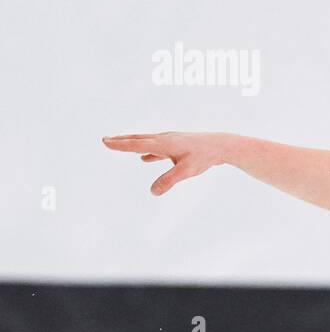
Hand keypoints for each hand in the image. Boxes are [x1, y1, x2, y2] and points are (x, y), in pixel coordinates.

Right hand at [101, 131, 228, 195]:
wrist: (221, 145)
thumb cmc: (203, 156)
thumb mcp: (185, 171)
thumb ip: (168, 181)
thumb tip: (152, 192)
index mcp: (162, 143)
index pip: (136, 145)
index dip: (120, 145)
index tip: (105, 142)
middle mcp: (164, 139)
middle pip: (138, 140)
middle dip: (121, 141)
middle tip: (105, 140)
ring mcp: (171, 141)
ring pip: (147, 142)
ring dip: (133, 144)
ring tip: (121, 145)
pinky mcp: (178, 145)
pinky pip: (158, 148)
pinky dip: (148, 152)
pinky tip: (145, 158)